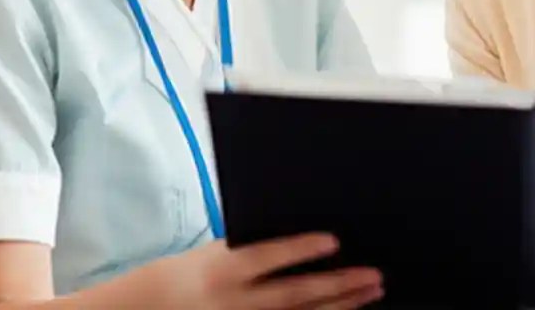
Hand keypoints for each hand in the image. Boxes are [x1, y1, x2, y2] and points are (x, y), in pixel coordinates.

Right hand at [140, 232, 382, 308]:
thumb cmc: (199, 269)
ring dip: (342, 305)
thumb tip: (306, 232)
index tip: (334, 240)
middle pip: (295, 294)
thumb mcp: (221, 249)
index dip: (301, 249)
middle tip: (373, 274)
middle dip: (338, 285)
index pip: (268, 257)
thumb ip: (256, 245)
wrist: (162, 306)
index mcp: (226, 269)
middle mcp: (237, 302)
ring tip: (372, 290)